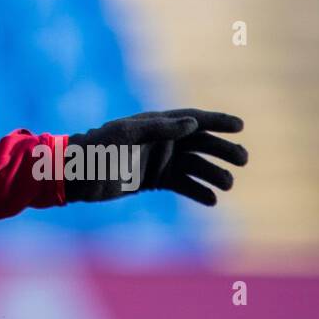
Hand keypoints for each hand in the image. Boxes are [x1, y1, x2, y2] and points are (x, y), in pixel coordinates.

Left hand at [65, 109, 246, 204]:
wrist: (75, 175)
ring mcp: (158, 161)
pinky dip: (197, 191)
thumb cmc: (97, 150)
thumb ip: (158, 128)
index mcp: (154, 124)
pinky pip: (182, 184)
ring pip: (195, 166)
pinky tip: (212, 200)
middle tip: (243, 159)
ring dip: (213, 173)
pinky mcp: (153, 181)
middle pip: (200, 143)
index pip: (192, 119)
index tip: (241, 125)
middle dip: (223, 149)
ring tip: (228, 184)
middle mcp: (160, 141)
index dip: (217, 120)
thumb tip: (192, 123)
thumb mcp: (125, 135)